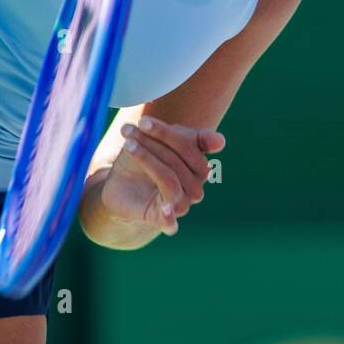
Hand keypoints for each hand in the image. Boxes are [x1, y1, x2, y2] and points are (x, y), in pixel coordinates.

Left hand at [99, 117, 226, 236]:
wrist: (121, 186)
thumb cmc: (146, 159)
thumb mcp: (163, 142)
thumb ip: (190, 138)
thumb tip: (221, 141)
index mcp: (199, 168)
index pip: (190, 147)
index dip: (166, 133)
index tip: (143, 121)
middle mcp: (195, 188)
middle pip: (177, 162)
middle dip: (151, 143)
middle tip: (128, 131)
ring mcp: (180, 205)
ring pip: (170, 180)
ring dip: (147, 160)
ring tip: (128, 146)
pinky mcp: (162, 220)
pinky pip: (170, 222)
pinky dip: (169, 217)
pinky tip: (166, 208)